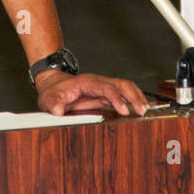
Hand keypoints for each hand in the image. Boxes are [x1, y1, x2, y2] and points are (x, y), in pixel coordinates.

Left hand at [34, 71, 148, 117]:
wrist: (53, 85)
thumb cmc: (53, 91)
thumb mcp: (49, 98)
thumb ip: (53, 103)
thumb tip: (58, 111)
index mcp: (87, 82)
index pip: (107, 88)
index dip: (117, 98)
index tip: (124, 110)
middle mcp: (98, 82)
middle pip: (121, 84)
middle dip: (133, 96)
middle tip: (142, 110)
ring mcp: (102, 87)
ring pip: (125, 87)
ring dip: (136, 96)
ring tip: (144, 110)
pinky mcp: (104, 94)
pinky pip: (122, 94)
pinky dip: (133, 99)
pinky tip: (139, 107)